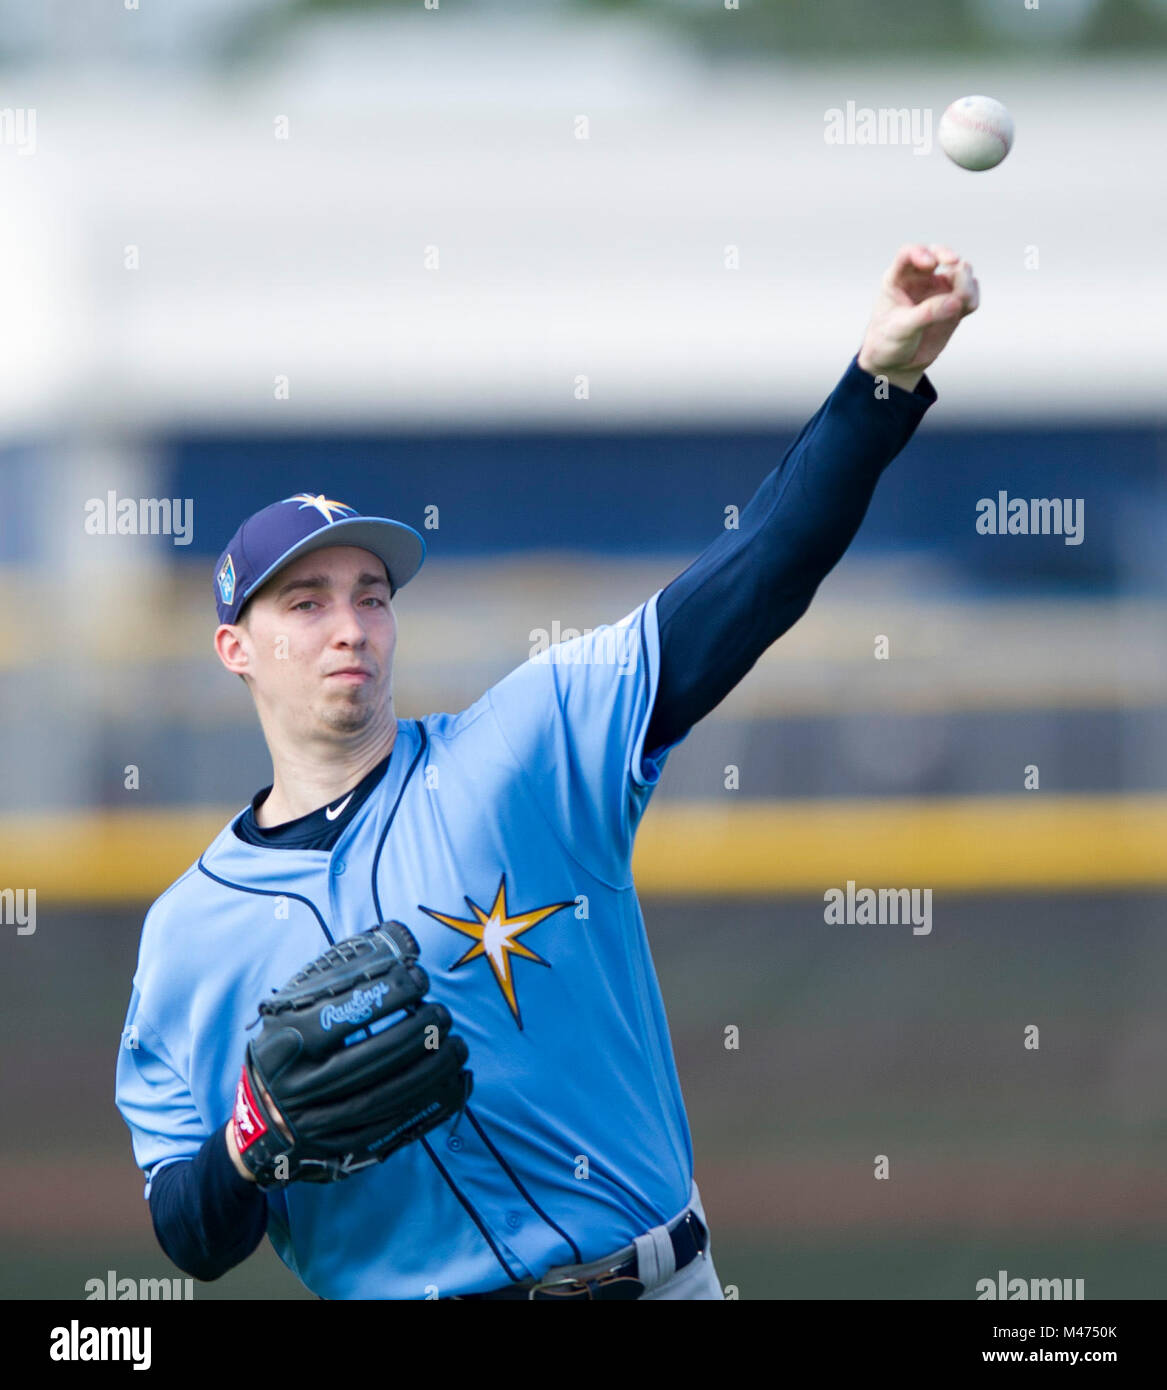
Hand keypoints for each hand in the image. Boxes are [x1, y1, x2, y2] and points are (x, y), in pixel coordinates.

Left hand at [856, 243, 978, 392]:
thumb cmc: (887, 343)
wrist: (896, 365)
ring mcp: (939, 290)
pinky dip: (973, 298)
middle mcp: (920, 279)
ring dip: (965, 283)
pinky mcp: (953, 305)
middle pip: (939, 254)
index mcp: (898, 279)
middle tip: (956, 264)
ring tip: (960, 303)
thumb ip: (927, 314)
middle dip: (949, 257)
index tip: (931, 264)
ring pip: (961, 273)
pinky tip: (966, 308)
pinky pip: (971, 294)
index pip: (909, 253)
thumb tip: (956, 301)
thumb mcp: (901, 329)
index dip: (921, 253)